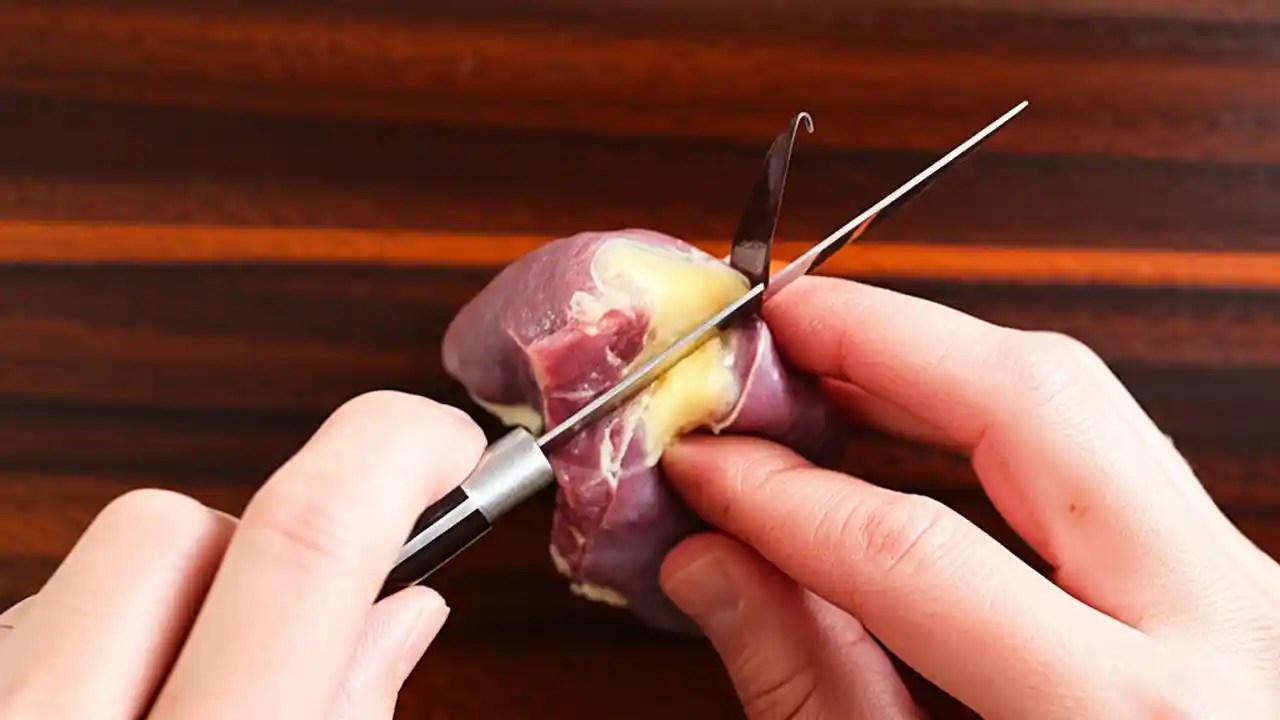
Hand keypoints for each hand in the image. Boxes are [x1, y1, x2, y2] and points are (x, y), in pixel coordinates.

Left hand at [0, 391, 485, 718]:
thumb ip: (350, 717)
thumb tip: (405, 607)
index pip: (303, 545)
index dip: (390, 455)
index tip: (440, 444)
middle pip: (167, 527)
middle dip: (255, 549)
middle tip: (285, 632)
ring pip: (89, 572)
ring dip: (164, 609)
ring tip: (179, 704)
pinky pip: (24, 624)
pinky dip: (86, 651)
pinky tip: (108, 716)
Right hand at [658, 276, 1279, 717]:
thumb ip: (811, 688)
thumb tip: (711, 564)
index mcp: (1130, 719)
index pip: (914, 549)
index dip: (780, 492)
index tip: (704, 460)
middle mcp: (1218, 627)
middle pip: (1040, 401)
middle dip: (885, 339)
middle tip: (775, 323)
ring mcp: (1246, 588)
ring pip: (1089, 399)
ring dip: (942, 358)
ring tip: (830, 357)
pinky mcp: (1236, 577)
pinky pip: (1107, 447)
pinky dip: (995, 412)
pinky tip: (918, 418)